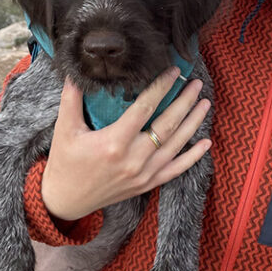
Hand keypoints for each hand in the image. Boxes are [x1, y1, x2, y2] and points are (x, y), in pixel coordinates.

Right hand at [41, 67, 210, 221]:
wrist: (67, 200)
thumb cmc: (65, 162)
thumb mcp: (65, 129)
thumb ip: (72, 98)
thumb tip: (75, 71)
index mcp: (114, 143)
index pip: (144, 108)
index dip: (161, 88)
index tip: (173, 71)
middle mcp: (133, 159)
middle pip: (166, 125)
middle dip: (184, 102)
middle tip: (195, 83)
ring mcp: (143, 174)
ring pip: (176, 145)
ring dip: (193, 123)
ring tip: (204, 103)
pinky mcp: (147, 184)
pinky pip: (176, 170)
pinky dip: (193, 157)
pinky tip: (206, 143)